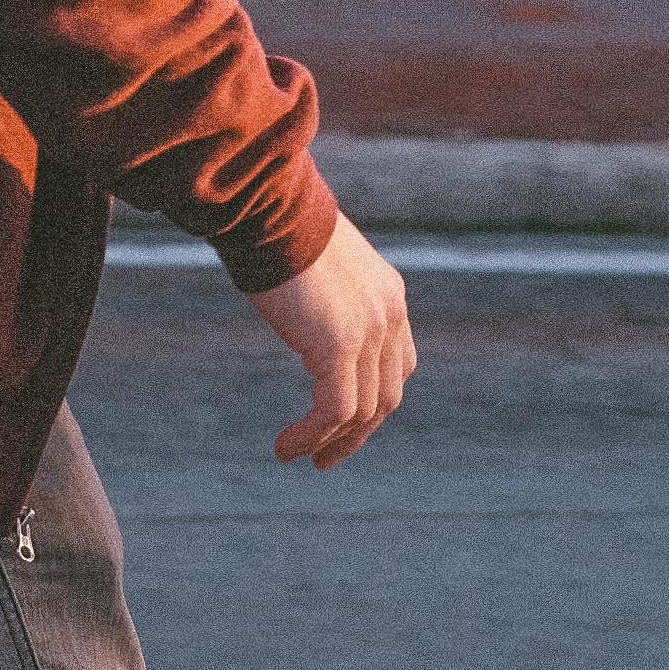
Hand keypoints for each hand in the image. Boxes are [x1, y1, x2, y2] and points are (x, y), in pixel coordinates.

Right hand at [246, 214, 415, 467]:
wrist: (270, 211)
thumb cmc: (281, 230)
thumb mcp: (322, 266)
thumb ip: (331, 296)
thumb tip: (309, 313)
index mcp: (390, 296)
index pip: (398, 367)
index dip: (375, 404)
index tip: (344, 426)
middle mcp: (390, 315)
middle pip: (386, 396)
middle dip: (357, 435)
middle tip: (324, 459)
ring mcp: (369, 331)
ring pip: (361, 411)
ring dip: (328, 442)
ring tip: (295, 456)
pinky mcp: (339, 344)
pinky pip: (334, 409)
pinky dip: (312, 435)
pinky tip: (286, 446)